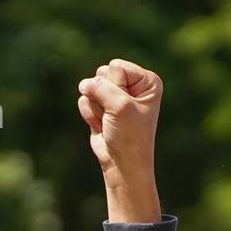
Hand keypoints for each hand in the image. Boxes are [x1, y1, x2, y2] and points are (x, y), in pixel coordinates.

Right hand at [76, 59, 162, 222]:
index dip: (115, 87)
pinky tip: (103, 126)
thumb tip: (84, 84)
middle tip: (116, 117)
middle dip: (104, 97)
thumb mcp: (119, 106)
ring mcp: (116, 95)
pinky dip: (90, 114)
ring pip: (90, 86)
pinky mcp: (102, 105)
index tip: (126, 108)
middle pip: (102, 73)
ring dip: (97, 108)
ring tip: (110, 122)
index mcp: (147, 82)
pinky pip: (85, 99)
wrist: (122, 164)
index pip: (116, 66)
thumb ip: (99, 85)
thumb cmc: (129, 136)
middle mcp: (133, 85)